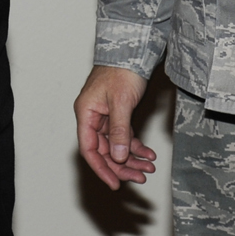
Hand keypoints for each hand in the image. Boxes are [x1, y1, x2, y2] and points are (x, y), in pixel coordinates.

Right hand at [74, 65, 156, 189]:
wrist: (132, 51)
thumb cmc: (121, 71)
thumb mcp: (121, 103)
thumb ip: (119, 131)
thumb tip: (119, 157)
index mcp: (86, 113)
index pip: (89, 149)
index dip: (101, 168)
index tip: (114, 184)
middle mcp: (93, 117)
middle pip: (104, 150)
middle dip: (122, 166)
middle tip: (140, 177)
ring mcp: (105, 116)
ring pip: (116, 145)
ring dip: (132, 158)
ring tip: (148, 167)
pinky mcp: (117, 114)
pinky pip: (124, 136)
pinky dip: (136, 146)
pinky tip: (148, 154)